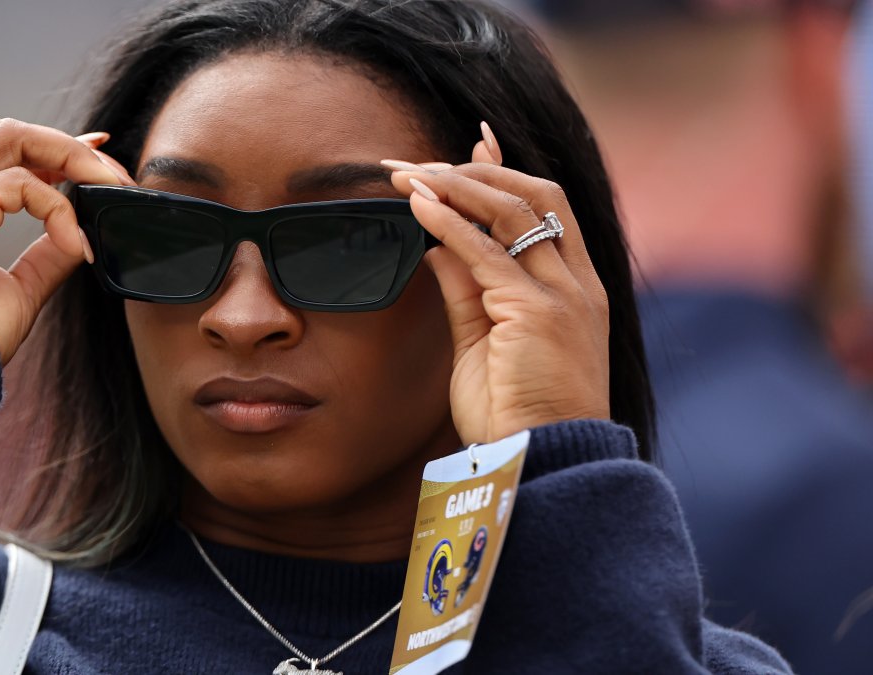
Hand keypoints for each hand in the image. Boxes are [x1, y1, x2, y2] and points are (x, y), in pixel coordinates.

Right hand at [0, 118, 134, 364]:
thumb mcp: (15, 293)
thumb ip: (44, 260)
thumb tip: (80, 240)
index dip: (48, 149)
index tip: (96, 152)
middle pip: (3, 132)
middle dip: (63, 144)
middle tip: (110, 173)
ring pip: (9, 136)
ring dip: (68, 156)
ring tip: (107, 188)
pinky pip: (21, 184)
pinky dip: (57, 209)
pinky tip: (73, 244)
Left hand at [382, 126, 610, 443]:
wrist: (539, 462)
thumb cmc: (514, 414)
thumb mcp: (485, 339)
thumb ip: (467, 287)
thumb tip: (436, 240)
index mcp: (576, 289)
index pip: (547, 207)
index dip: (506, 172)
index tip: (470, 144)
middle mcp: (577, 283)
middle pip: (533, 195)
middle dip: (473, 171)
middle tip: (415, 165)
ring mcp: (562, 295)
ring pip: (510, 212)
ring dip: (454, 186)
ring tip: (406, 174)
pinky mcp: (536, 313)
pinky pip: (485, 253)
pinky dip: (448, 223)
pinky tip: (417, 205)